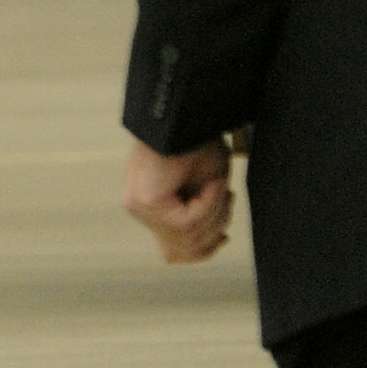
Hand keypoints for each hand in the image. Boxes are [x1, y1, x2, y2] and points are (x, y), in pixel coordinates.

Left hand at [123, 137, 232, 264]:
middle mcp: (141, 209)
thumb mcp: (208, 189)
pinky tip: (213, 182)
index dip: (202, 252)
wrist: (190, 115)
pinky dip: (209, 203)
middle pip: (181, 251)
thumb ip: (203, 219)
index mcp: (153, 207)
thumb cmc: (199, 143)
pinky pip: (187, 222)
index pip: (172, 252)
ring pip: (188, 237)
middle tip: (226, 199)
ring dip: (215, 212)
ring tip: (220, 186)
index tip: (224, 237)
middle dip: (213, 229)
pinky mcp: (145, 201)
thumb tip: (212, 244)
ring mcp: (139, 206)